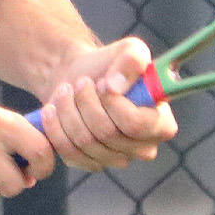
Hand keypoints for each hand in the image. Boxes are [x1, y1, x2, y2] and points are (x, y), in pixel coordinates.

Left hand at [36, 37, 178, 171]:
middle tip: (80, 82)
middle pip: (108, 134)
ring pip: (85, 142)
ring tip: (65, 90)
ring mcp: (118, 160)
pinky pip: (69, 152)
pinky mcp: (91, 164)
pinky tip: (53, 110)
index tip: (102, 82)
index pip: (136, 125)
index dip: (113, 103)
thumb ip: (133, 59)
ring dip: (68, 111)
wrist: (80, 79)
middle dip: (87, 103)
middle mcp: (145, 148)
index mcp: (162, 124)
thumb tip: (116, 85)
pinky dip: (56, 127)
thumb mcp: (129, 50)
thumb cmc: (110, 65)